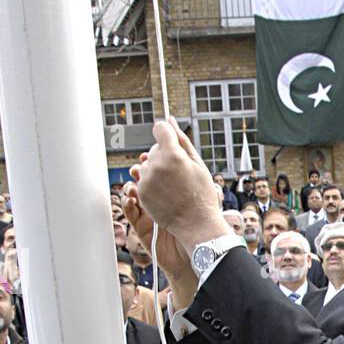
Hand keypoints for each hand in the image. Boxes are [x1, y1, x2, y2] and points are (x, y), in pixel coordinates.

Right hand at [123, 160, 194, 293]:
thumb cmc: (200, 227)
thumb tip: (188, 152)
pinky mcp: (141, 228)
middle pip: (143, 182)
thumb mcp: (198, 196)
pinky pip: (129, 213)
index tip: (150, 155)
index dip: (151, 164)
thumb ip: (192, 175)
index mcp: (171, 193)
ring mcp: (148, 214)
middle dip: (139, 172)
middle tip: (140, 167)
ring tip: (135, 183)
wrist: (196, 253)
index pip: (157, 174)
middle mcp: (159, 202)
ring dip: (130, 186)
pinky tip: (132, 198)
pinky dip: (127, 203)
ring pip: (133, 195)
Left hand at [125, 117, 228, 258]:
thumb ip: (182, 140)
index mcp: (172, 154)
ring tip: (172, 185)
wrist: (195, 224)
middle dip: (164, 155)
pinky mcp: (141, 193)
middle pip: (154, 149)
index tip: (172, 142)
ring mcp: (147, 179)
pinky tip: (166, 193)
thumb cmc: (201, 194)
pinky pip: (143, 179)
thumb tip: (169, 119)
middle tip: (179, 173)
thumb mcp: (197, 165)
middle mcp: (156, 164)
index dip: (166, 133)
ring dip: (157, 170)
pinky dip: (152, 183)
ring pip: (147, 164)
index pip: (160, 129)